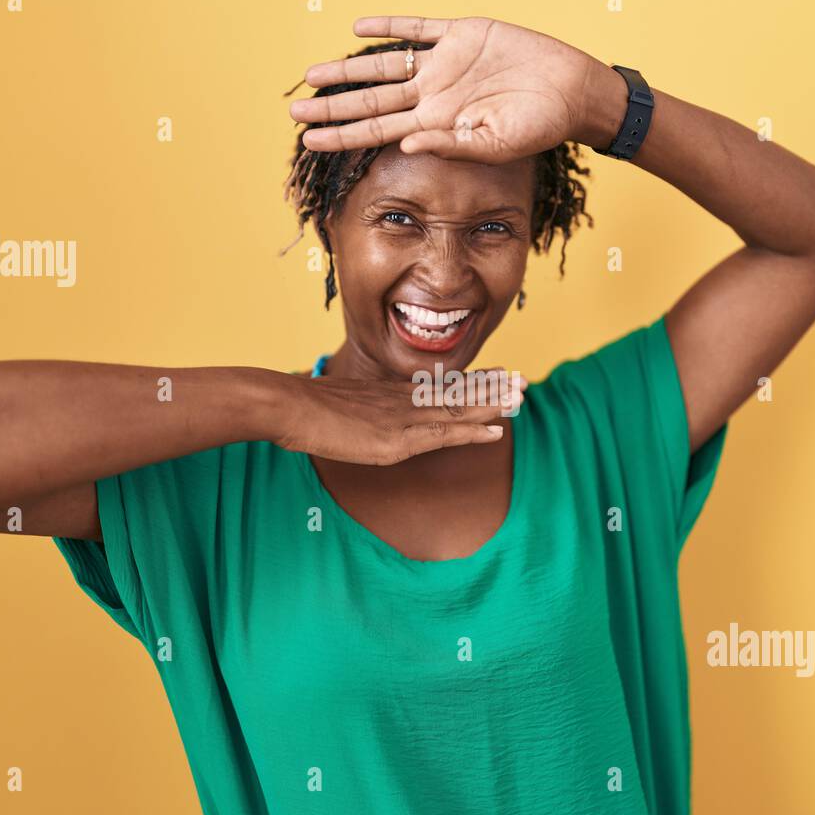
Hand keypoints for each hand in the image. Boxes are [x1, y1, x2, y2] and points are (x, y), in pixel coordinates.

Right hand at [273, 368, 527, 465]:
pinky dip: (472, 432)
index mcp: (392, 394)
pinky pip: (444, 434)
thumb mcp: (342, 408)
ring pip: (458, 409)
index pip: (441, 387)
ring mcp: (403, 418)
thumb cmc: (307, 409)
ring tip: (521, 396)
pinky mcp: (398, 438)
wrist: (290, 406)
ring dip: (492, 404)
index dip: (472, 382)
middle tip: (523, 380)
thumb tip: (368, 421)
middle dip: (492, 387)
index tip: (498, 376)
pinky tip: (496, 430)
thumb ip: (363, 414)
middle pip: (456, 393)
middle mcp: (404, 401)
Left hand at [288, 15, 611, 163]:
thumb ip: (453, 146)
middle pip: (370, 101)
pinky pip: (418, 28)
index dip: (341, 136)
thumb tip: (406, 146)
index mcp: (436, 124)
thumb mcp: (498, 144)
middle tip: (293, 114)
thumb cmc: (540, 127)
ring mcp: (444, 64)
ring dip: (348, 71)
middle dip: (332, 108)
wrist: (572, 92)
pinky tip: (359, 30)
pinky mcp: (462, 35)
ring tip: (312, 74)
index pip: (377, 132)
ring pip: (384, 67)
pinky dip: (390, 27)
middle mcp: (433, 96)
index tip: (308, 142)